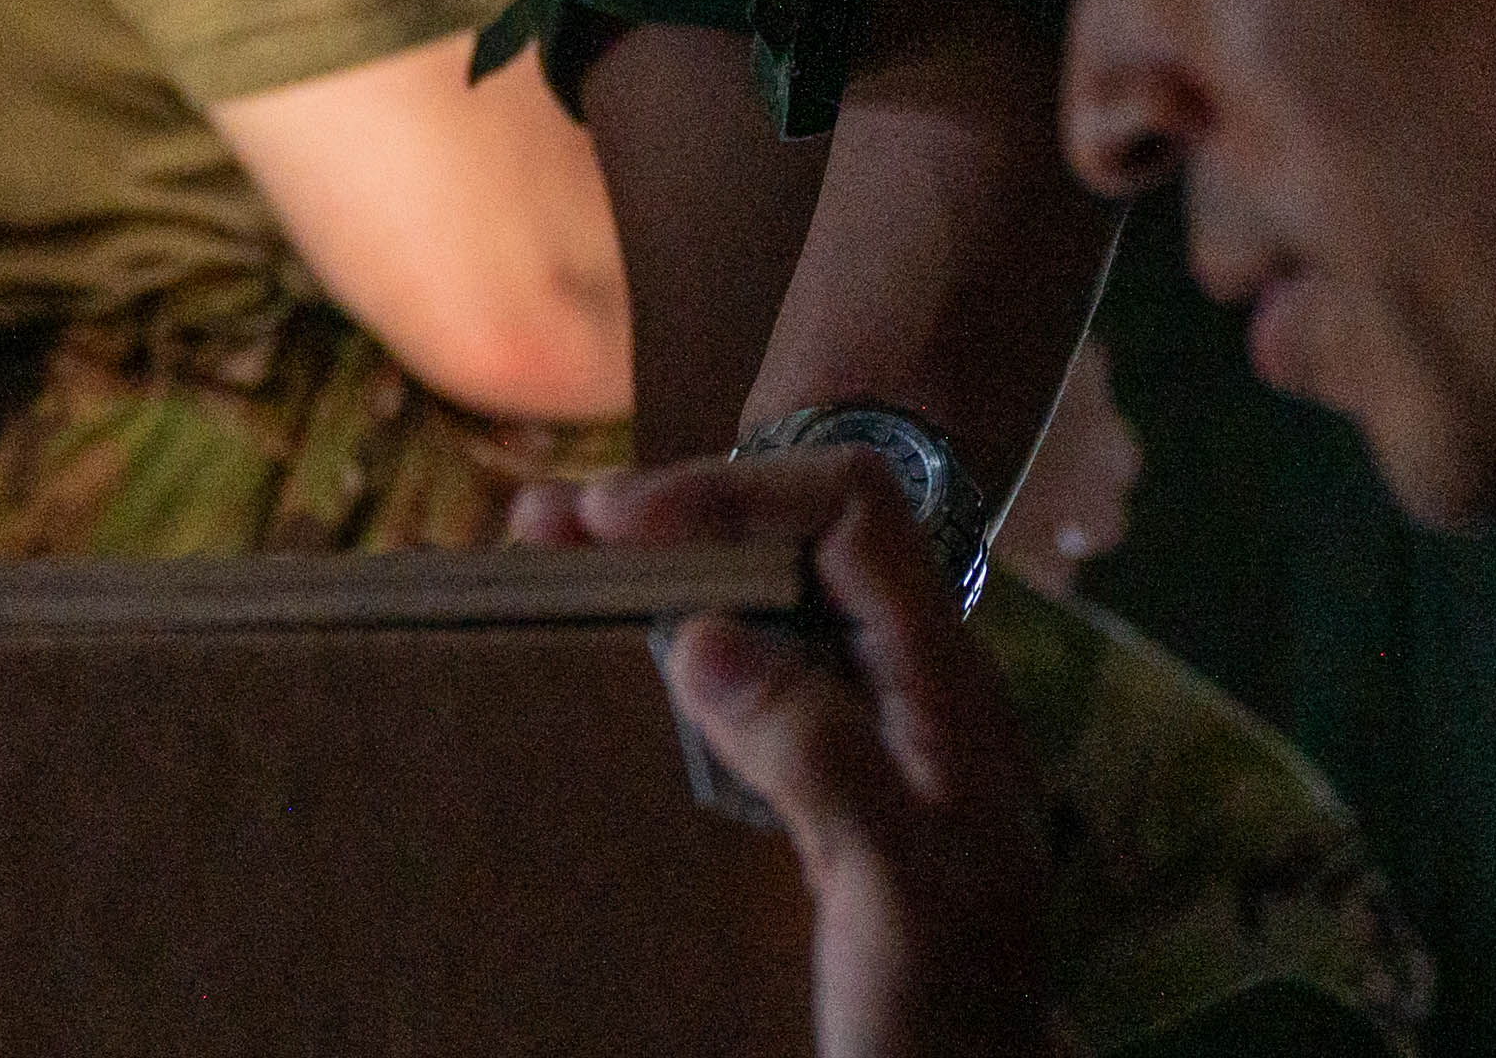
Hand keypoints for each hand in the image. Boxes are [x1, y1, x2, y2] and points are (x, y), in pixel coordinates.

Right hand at [518, 451, 1054, 1057]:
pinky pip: (751, 678)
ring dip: (659, 568)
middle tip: (547, 530)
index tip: (619, 526)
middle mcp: (911, 691)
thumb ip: (820, 757)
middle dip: (674, 514)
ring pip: (767, 603)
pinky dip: (666, 641)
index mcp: (948, 693)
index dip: (733, 492)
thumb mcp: (894, 899)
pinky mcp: (826, 791)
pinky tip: (601, 651)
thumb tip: (708, 632)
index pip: (853, 512)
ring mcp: (871, 739)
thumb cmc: (942, 1029)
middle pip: (798, 540)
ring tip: (549, 561)